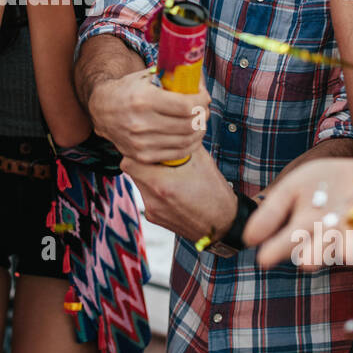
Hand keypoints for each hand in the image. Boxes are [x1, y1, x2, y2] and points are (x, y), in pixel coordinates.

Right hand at [87, 69, 209, 162]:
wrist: (102, 109)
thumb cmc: (128, 90)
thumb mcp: (146, 77)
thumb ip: (171, 77)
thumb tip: (198, 78)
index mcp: (144, 100)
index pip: (186, 106)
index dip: (201, 101)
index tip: (204, 97)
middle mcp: (141, 123)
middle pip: (188, 125)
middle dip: (203, 116)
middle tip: (204, 109)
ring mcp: (141, 142)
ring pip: (185, 141)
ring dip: (199, 131)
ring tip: (200, 122)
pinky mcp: (142, 155)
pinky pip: (176, 154)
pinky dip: (190, 146)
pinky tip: (192, 136)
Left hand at [121, 146, 235, 242]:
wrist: (223, 225)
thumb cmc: (215, 192)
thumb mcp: (201, 160)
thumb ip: (180, 143)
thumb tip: (170, 127)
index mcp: (161, 183)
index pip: (129, 160)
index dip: (137, 150)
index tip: (149, 146)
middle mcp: (152, 199)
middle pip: (131, 172)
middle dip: (142, 161)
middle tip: (159, 157)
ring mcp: (152, 210)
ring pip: (139, 183)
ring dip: (148, 174)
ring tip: (168, 173)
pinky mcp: (154, 217)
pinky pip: (147, 196)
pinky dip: (154, 189)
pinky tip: (172, 189)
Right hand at [245, 158, 352, 270]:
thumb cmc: (323, 186)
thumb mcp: (292, 190)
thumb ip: (274, 213)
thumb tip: (247, 240)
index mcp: (314, 231)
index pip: (293, 242)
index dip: (279, 250)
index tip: (263, 260)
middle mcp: (341, 234)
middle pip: (328, 248)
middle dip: (321, 255)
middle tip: (308, 264)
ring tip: (350, 251)